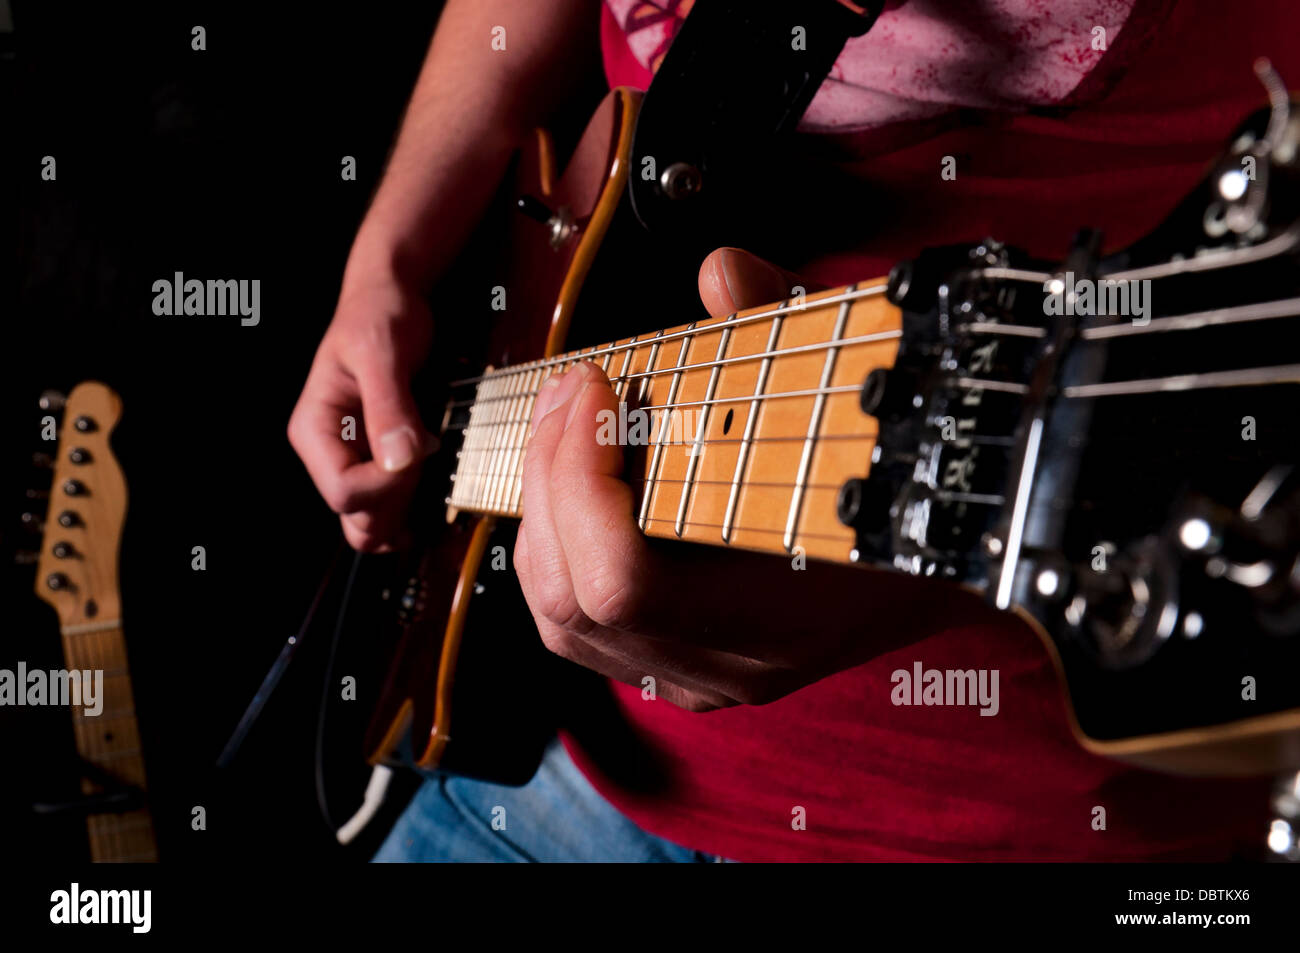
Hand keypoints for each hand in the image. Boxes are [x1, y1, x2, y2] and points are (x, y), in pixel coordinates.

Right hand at [288, 277, 437, 551]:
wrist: (391, 298)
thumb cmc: (378, 315)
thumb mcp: (382, 352)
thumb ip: (389, 404)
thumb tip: (400, 458)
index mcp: (314, 430)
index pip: (343, 491)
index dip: (386, 485)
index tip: (420, 448)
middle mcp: (327, 451)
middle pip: (354, 517)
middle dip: (396, 505)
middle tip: (428, 461)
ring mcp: (351, 459)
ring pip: (369, 521)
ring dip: (403, 513)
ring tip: (431, 473)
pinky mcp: (375, 460)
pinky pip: (386, 506)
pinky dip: (408, 508)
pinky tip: (430, 491)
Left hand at [514, 248, 993, 709]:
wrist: (948, 550)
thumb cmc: (900, 467)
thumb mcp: (854, 387)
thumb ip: (787, 326)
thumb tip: (720, 273)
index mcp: (783, 614)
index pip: (623, 582)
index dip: (581, 481)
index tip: (594, 388)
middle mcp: (735, 664)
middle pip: (575, 598)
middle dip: (550, 480)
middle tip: (570, 392)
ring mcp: (706, 677)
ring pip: (563, 617)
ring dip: (546, 515)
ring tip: (566, 428)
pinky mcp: (682, 668)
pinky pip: (579, 626)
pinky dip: (559, 550)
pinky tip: (580, 486)